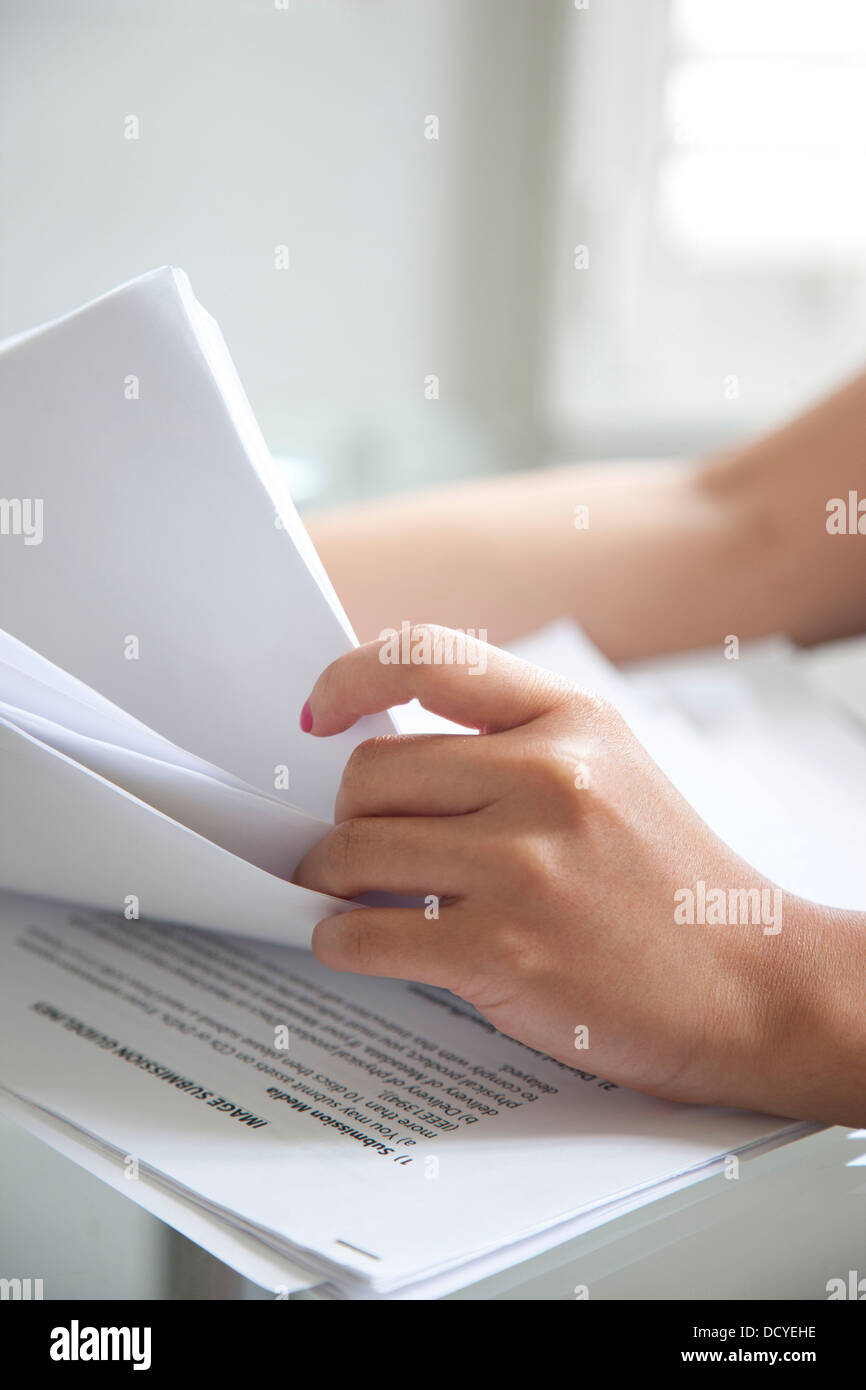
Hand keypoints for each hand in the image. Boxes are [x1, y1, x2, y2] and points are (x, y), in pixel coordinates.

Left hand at [295, 626, 862, 1123]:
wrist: (752, 988)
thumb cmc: (672, 886)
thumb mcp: (613, 772)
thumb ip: (511, 746)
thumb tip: (377, 759)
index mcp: (573, 720)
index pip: (427, 656)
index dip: (351, 677)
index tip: (319, 714)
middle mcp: (549, 778)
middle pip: (369, 772)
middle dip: (348, 818)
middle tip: (357, 848)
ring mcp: (525, 866)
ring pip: (352, 851)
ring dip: (336, 883)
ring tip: (360, 898)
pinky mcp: (502, 951)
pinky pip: (362, 934)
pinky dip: (343, 941)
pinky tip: (363, 942)